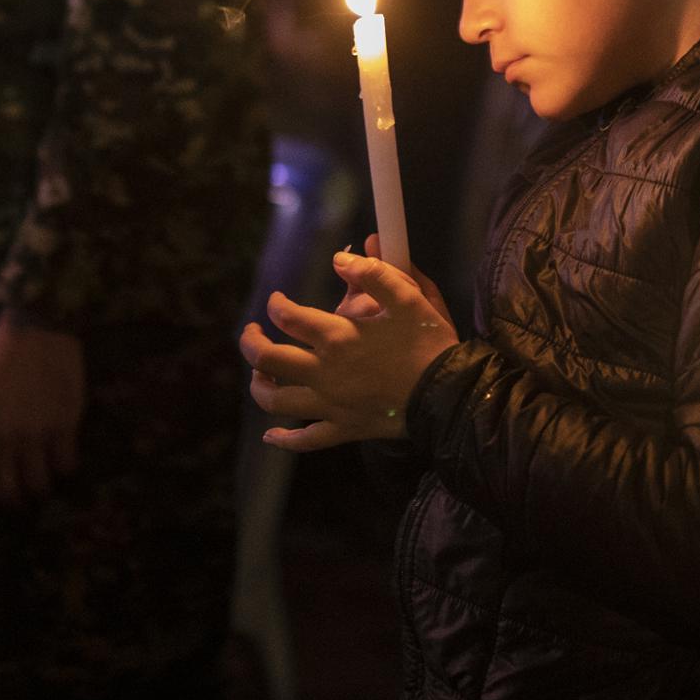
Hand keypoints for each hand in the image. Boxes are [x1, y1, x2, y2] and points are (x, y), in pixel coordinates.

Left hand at [0, 310, 84, 507]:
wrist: (37, 329)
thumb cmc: (0, 357)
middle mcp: (0, 437)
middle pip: (6, 494)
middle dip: (14, 502)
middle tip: (22, 497)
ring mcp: (32, 433)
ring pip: (38, 486)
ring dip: (41, 489)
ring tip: (45, 480)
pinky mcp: (63, 426)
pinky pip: (65, 465)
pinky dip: (64, 467)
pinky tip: (63, 456)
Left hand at [241, 245, 459, 452]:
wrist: (448, 395)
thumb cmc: (429, 343)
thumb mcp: (409, 297)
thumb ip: (375, 273)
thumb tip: (341, 259)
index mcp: (338, 337)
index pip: (287, 317)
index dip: (276, 304)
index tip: (277, 300)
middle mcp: (325, 372)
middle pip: (267, 360)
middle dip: (251, 343)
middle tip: (252, 332)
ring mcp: (331, 405)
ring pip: (277, 402)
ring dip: (260, 386)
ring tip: (260, 374)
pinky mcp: (344, 429)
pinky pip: (306, 440)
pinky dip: (285, 440)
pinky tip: (272, 436)